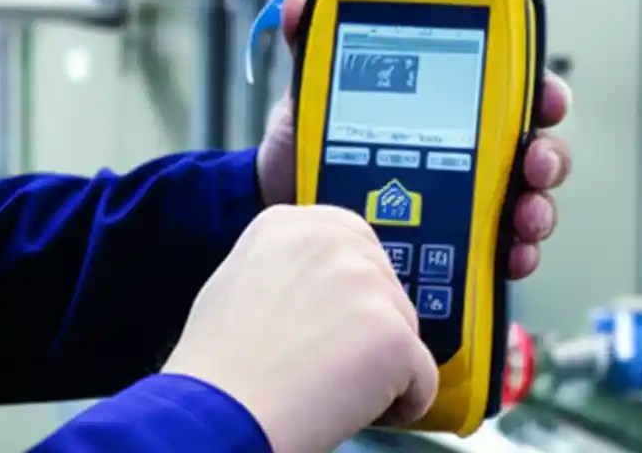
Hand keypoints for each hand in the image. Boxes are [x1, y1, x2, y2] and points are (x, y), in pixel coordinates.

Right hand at [163, 204, 437, 452]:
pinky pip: (422, 379)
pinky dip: (399, 406)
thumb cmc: (219, 369)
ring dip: (380, 367)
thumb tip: (328, 289)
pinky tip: (350, 409)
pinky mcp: (394, 334)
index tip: (334, 324)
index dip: (352, 295)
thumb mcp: (239, 282)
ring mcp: (367, 284)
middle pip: (387, 288)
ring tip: (325, 386)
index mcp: (290, 224)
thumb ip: (289, 269)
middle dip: (367, 331)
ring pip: (406, 332)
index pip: (357, 243)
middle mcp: (332, 241)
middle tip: (321, 364)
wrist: (218, 417)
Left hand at [257, 0, 572, 278]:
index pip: (505, 87)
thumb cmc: (309, 156)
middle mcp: (469, 151)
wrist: (289, 223)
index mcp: (446, 106)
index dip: (538, 89)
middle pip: (532, 145)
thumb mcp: (313, 101)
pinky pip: (503, 248)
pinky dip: (515, 253)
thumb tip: (297, 3)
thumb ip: (315, 51)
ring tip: (523, 218)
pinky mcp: (460, 244)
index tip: (546, 99)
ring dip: (538, 207)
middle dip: (548, 154)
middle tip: (536, 164)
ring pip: (528, 198)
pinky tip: (509, 256)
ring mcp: (469, 200)